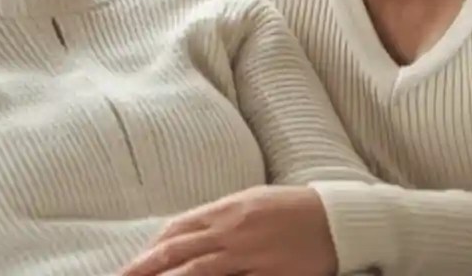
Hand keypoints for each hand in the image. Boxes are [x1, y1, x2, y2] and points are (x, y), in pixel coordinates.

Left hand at [120, 186, 335, 275]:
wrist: (335, 217)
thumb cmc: (292, 209)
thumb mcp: (252, 203)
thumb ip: (221, 217)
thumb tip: (191, 231)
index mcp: (226, 210)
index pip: (177, 229)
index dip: (153, 248)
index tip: (136, 263)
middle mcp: (230, 230)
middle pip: (178, 250)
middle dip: (146, 267)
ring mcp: (247, 254)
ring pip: (198, 271)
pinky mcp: (267, 274)